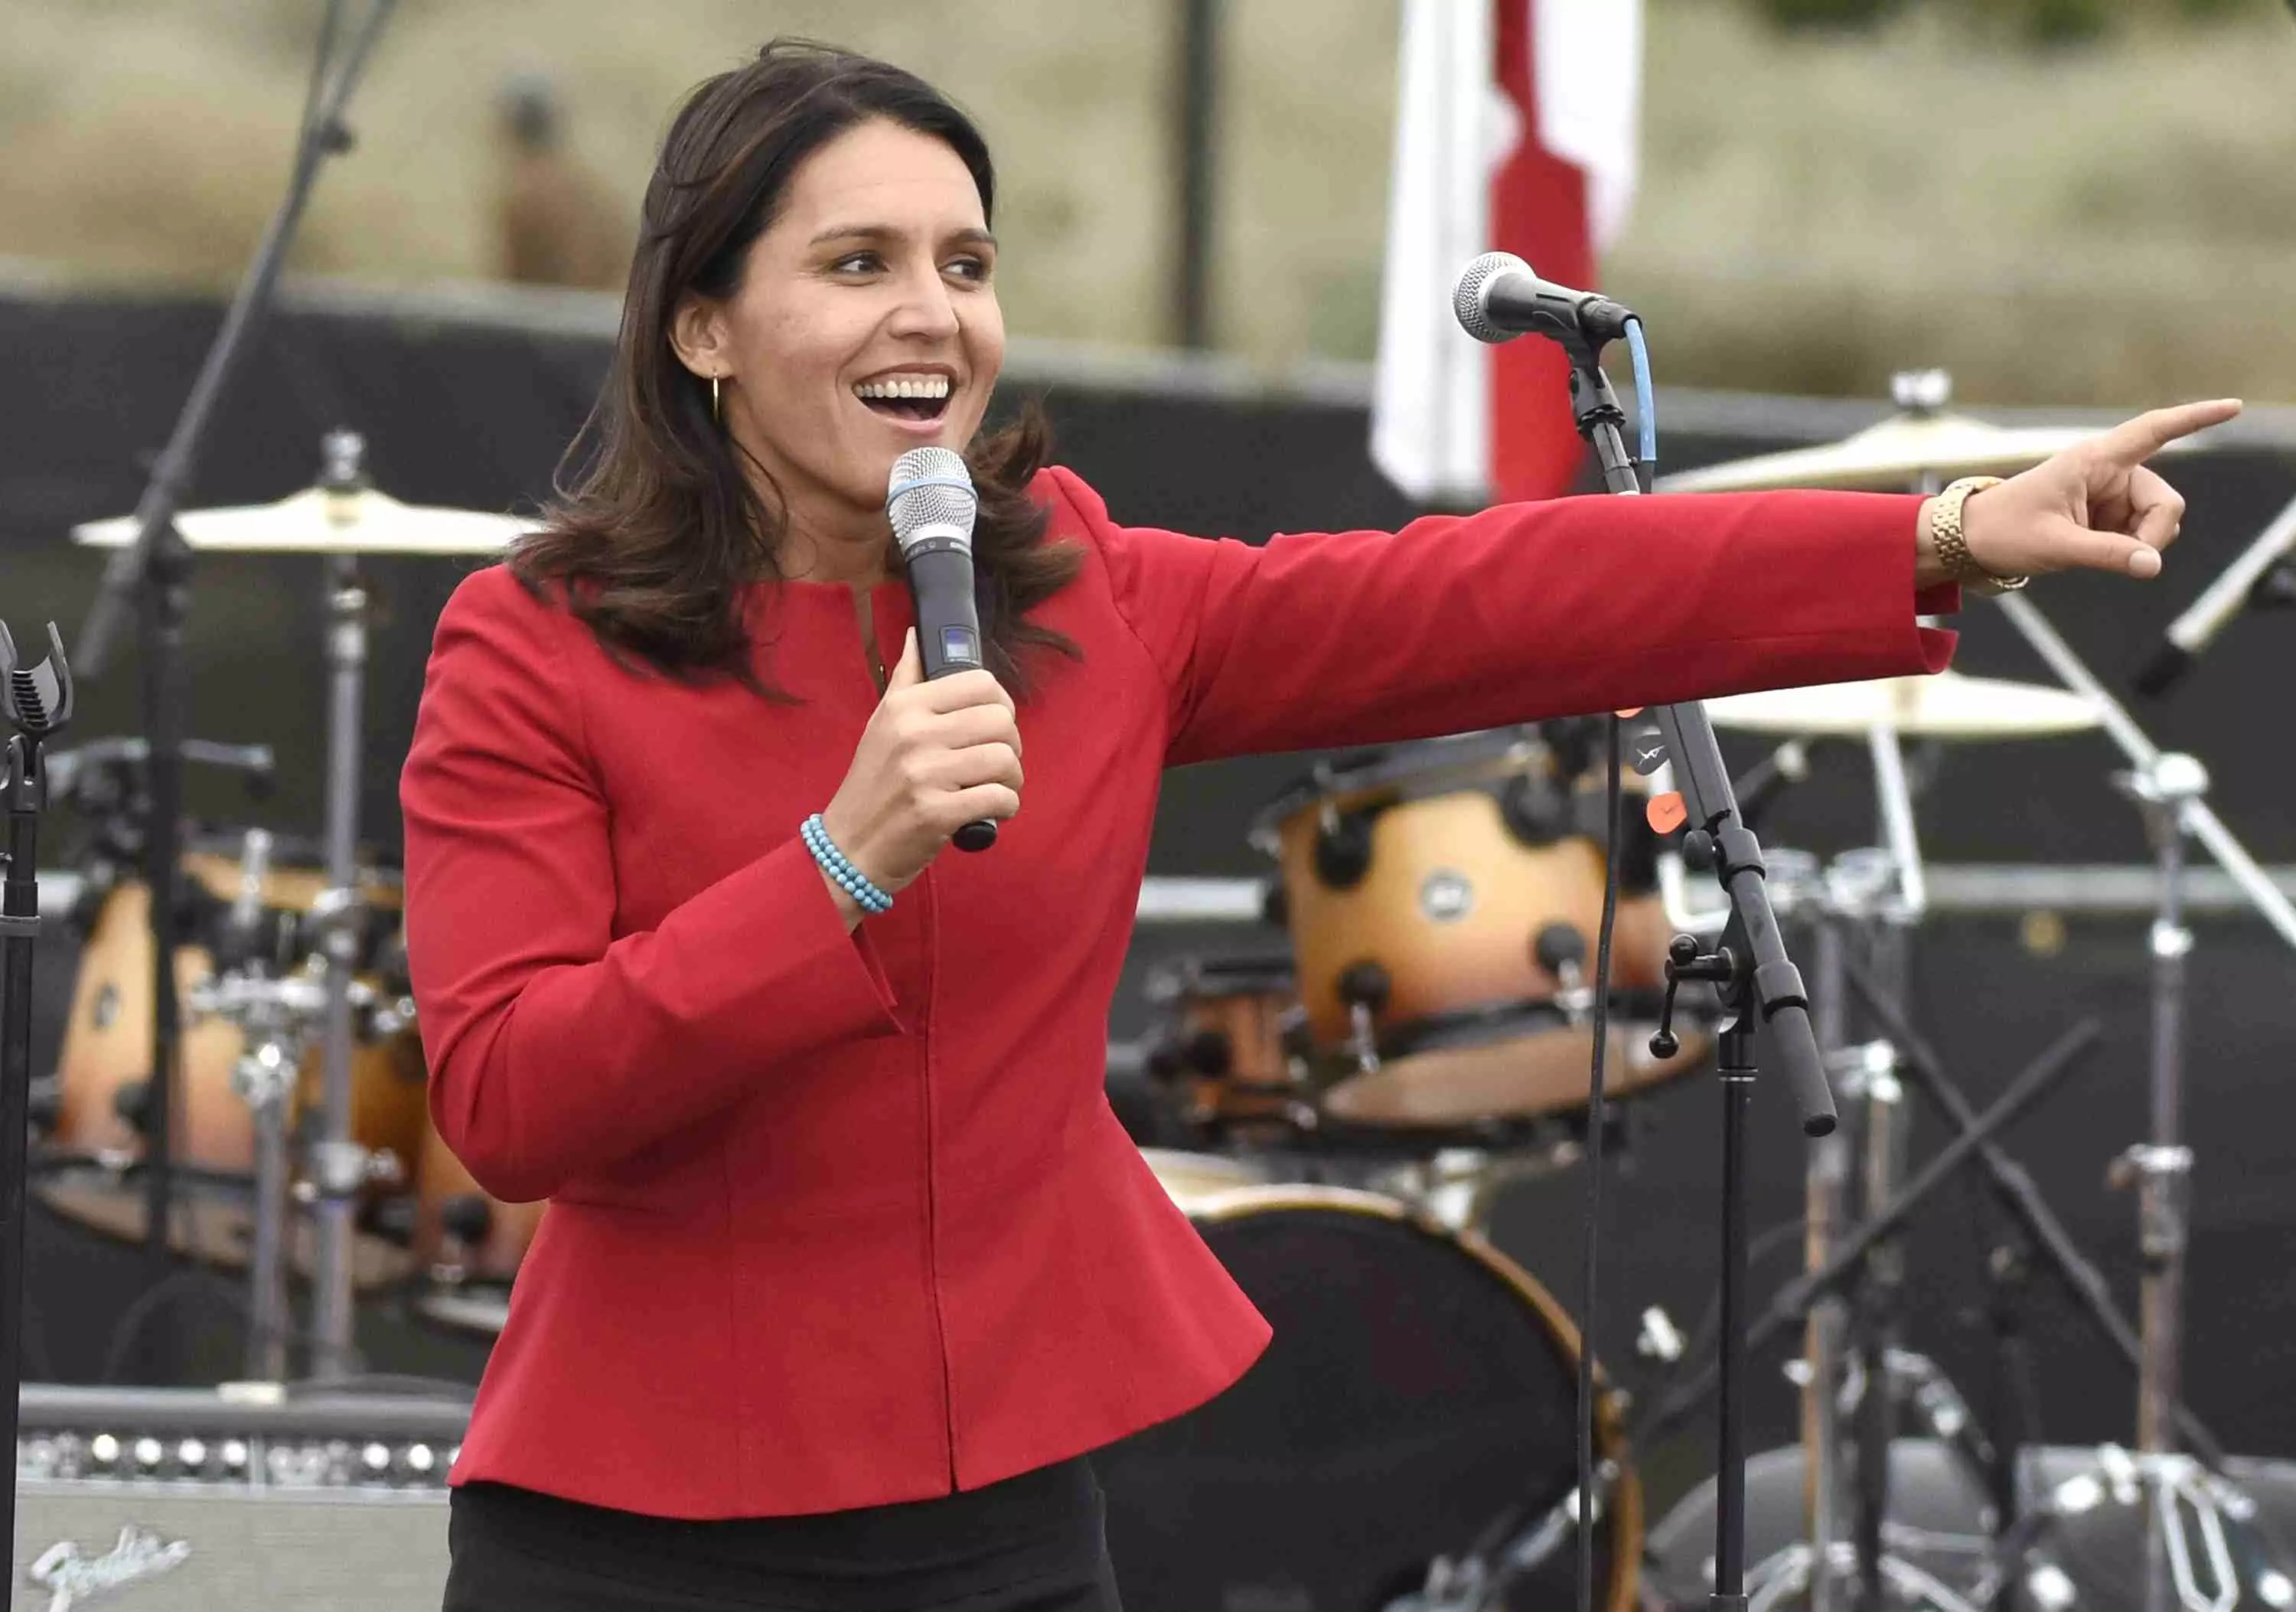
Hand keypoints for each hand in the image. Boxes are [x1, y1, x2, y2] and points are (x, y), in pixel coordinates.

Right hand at [817, 630, 1021, 915]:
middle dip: (1011, 744)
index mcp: (905, 707)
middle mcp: (914, 734)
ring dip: (1012, 778)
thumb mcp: (881, 723)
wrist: (850, 846)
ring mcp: (925, 774)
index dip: (1001, 703)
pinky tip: (991, 811)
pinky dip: (1005, 807)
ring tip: (996, 787)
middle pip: (1001, 720)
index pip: (981, 683)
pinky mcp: (937, 813)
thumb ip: (906, 678)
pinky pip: (999, 798)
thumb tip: (917, 635)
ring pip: (1005, 759)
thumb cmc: (872, 783)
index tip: (994, 724)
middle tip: (996, 761)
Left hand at [1916, 398, 2242, 588]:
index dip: (2194, 419)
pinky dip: (2129, 549)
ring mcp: (2111, 494)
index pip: (2153, 431)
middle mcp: (2109, 471)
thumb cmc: (2005, 531)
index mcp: (2094, 460)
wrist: (1972, 540)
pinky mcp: (2108, 515)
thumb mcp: (2055, 545)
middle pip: (2166, 501)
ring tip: (2092, 549)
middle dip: (2155, 534)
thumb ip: (2107, 555)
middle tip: (2128, 559)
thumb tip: (2153, 565)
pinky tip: (2094, 550)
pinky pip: (2140, 535)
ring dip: (2139, 543)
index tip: (2233, 408)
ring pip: (2158, 521)